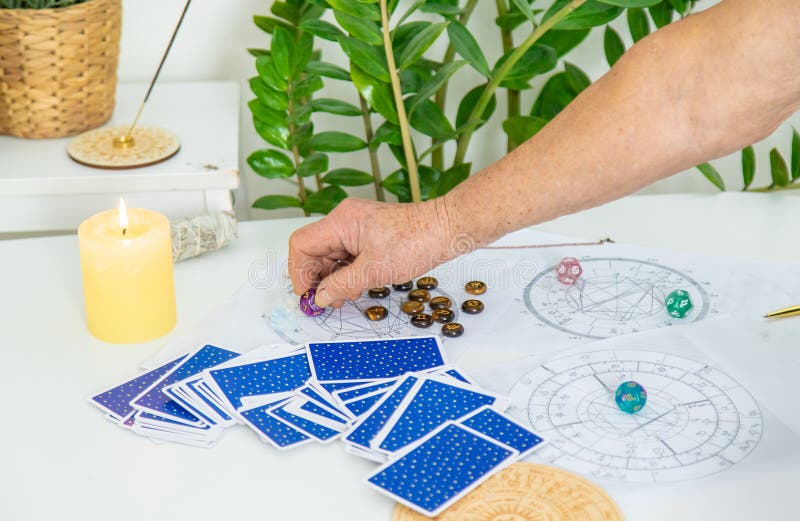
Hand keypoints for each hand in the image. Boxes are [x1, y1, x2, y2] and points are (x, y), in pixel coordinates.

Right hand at [288, 197, 462, 307]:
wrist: (447, 230)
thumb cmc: (416, 242)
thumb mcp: (373, 271)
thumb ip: (341, 285)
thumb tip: (319, 297)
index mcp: (341, 221)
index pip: (302, 244)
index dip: (299, 272)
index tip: (308, 295)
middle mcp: (345, 219)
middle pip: (314, 250)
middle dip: (317, 278)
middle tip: (327, 302)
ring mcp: (357, 226)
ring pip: (330, 254)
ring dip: (333, 277)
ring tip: (344, 297)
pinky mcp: (368, 234)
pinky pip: (346, 254)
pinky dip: (347, 272)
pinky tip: (355, 286)